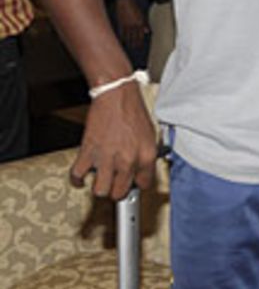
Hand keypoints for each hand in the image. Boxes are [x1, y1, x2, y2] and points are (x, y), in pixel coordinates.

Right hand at [70, 82, 157, 198]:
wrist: (116, 95)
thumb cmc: (133, 111)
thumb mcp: (150, 135)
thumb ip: (146, 155)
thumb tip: (141, 170)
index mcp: (146, 156)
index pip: (144, 184)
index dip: (138, 185)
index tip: (133, 183)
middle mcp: (128, 160)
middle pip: (120, 193)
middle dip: (117, 190)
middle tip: (114, 183)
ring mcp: (107, 158)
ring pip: (100, 191)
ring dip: (99, 187)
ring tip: (100, 179)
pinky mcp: (88, 152)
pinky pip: (78, 176)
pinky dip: (77, 179)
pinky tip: (82, 177)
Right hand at [113, 0, 148, 49]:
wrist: (124, 1)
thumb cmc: (134, 6)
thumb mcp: (142, 14)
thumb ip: (145, 23)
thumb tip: (147, 31)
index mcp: (140, 23)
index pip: (140, 35)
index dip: (140, 41)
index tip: (139, 47)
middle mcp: (133, 25)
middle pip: (134, 37)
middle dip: (135, 44)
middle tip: (135, 49)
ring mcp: (126, 25)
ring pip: (128, 36)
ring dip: (129, 42)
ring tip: (129, 47)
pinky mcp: (120, 23)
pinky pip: (121, 33)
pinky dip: (122, 38)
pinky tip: (122, 41)